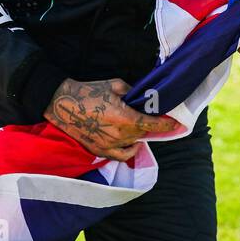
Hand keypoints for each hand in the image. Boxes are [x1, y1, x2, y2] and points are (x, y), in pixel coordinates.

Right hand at [44, 78, 180, 161]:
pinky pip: (120, 155)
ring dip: (138, 135)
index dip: (167, 125)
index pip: (152, 125)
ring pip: (133, 143)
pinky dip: (129, 150)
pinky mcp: (100, 151)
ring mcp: (109, 145)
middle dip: (151, 127)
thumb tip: (143, 97)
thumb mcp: (115, 84)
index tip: (177, 124)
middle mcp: (120, 135)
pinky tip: (132, 143)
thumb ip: (133, 92)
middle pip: (143, 134)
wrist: (63, 104)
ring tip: (137, 126)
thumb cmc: (89, 91)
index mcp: (125, 118)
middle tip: (153, 118)